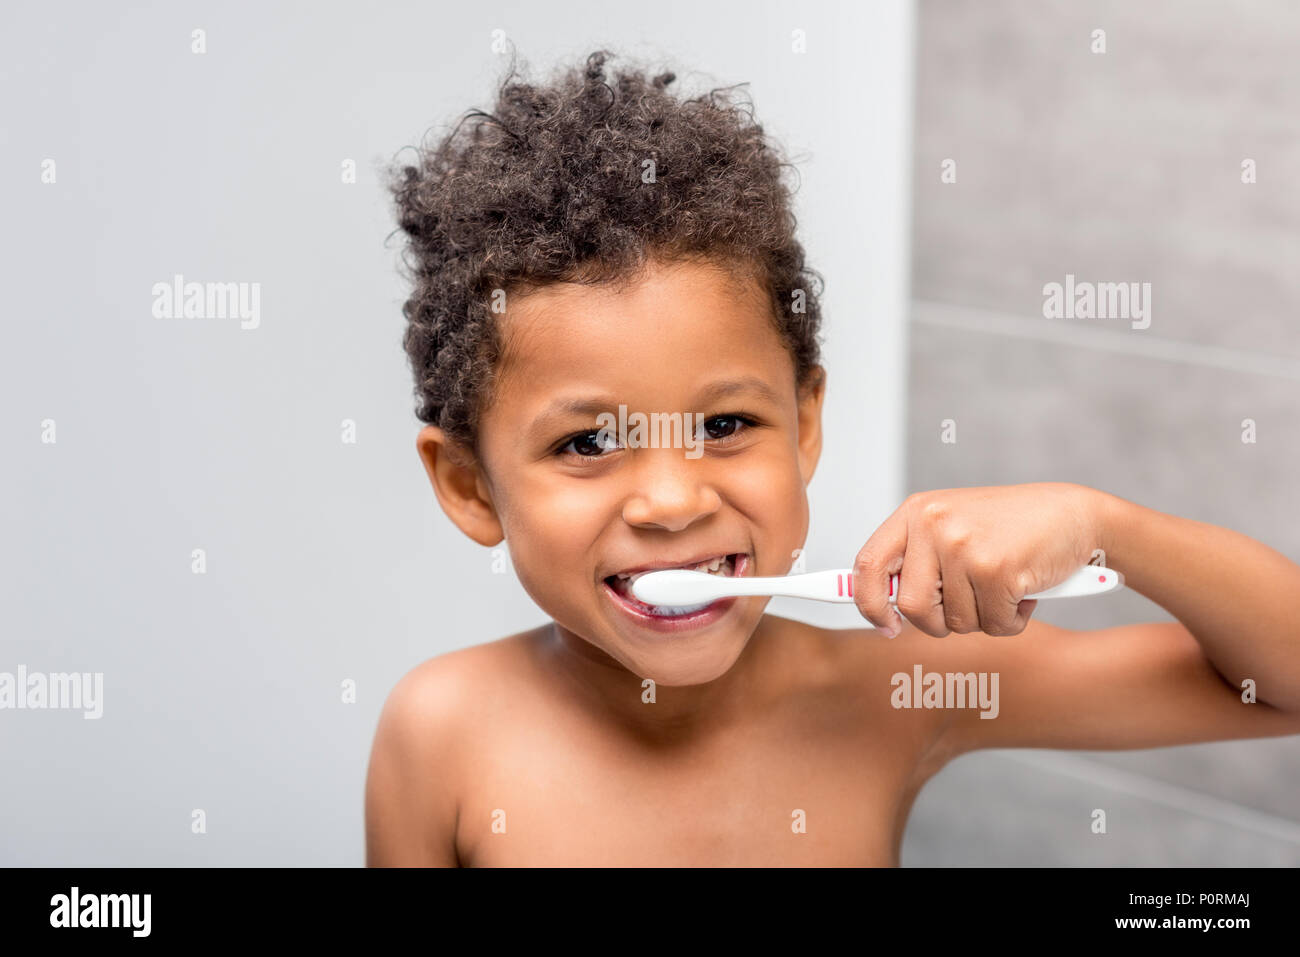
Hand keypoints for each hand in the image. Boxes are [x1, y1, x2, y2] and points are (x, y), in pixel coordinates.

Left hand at [853, 483, 1103, 636]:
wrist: (1074, 514)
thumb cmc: (1013, 528)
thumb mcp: (953, 527)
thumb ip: (919, 560)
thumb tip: (885, 608)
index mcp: (916, 512)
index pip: (869, 565)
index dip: (870, 604)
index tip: (886, 626)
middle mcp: (933, 524)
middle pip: (912, 607)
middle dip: (941, 622)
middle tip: (970, 606)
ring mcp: (964, 546)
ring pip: (957, 622)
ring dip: (985, 619)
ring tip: (1005, 587)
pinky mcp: (997, 569)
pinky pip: (995, 626)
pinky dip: (1013, 621)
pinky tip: (1026, 592)